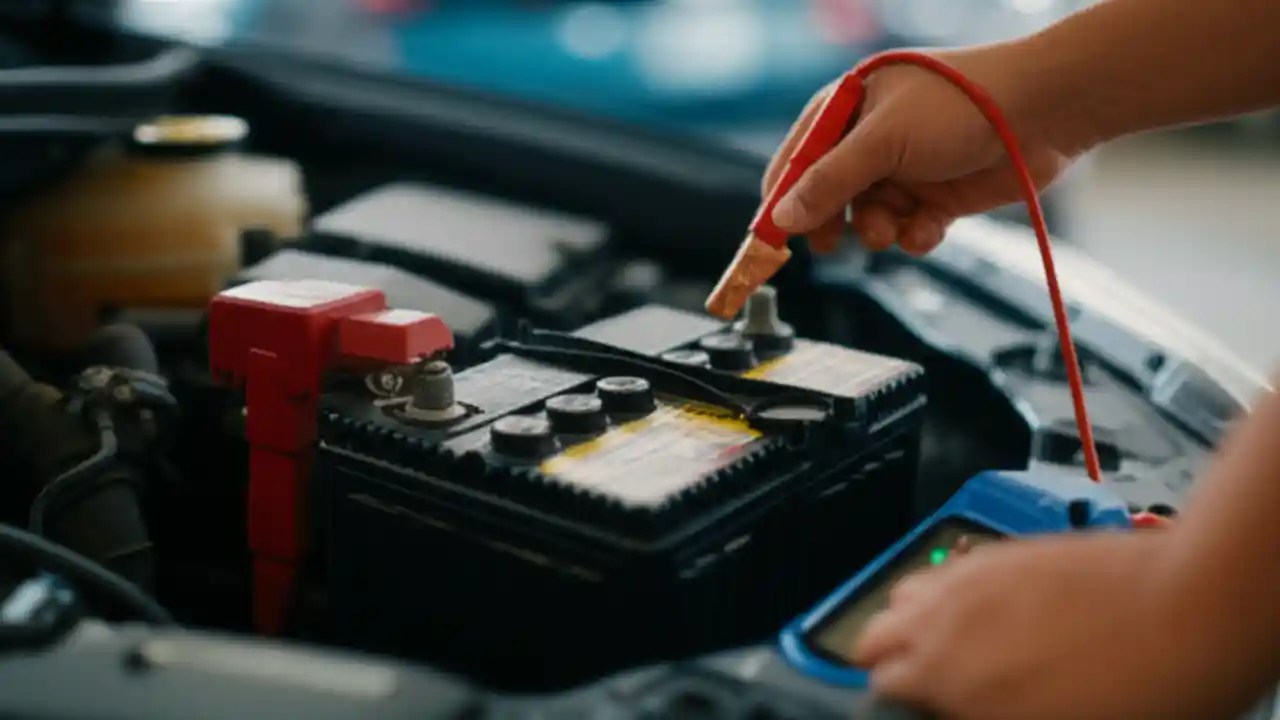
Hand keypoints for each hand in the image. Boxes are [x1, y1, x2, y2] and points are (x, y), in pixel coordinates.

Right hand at [763, 43, 1085, 255]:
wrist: (1044, 111)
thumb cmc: (961, 105)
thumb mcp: (882, 141)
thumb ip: (828, 183)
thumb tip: (782, 219)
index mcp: (846, 108)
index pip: (795, 160)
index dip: (780, 201)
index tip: (770, 241)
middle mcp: (870, 139)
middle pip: (828, 197)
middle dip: (833, 223)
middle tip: (832, 244)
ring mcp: (903, 169)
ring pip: (867, 219)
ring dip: (876, 232)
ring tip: (891, 228)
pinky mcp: (935, 196)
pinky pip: (907, 230)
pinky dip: (914, 236)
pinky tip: (928, 228)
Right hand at [851, 531, 1212, 719]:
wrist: (1185, 610)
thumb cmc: (1134, 684)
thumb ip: (979, 711)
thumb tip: (961, 706)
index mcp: (944, 678)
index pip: (879, 687)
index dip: (896, 702)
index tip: (918, 709)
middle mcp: (942, 619)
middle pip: (873, 633)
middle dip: (889, 657)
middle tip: (918, 679)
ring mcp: (969, 576)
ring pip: (904, 591)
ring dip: (913, 618)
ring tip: (946, 640)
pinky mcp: (1001, 549)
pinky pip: (949, 567)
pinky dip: (949, 589)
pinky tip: (984, 608)